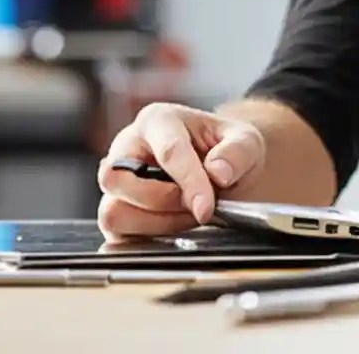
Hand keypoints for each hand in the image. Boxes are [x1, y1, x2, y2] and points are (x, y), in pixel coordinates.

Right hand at [97, 102, 265, 241]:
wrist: (227, 172)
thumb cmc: (228, 152)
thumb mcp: (246, 142)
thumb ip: (236, 152)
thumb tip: (218, 172)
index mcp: (159, 120)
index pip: (168, 151)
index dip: (189, 183)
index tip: (206, 207)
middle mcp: (128, 147)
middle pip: (118, 178)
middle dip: (162, 201)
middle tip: (195, 205)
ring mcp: (118, 181)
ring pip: (113, 212)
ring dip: (155, 224)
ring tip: (187, 216)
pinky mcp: (116, 210)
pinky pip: (116, 234)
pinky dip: (146, 238)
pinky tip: (173, 227)